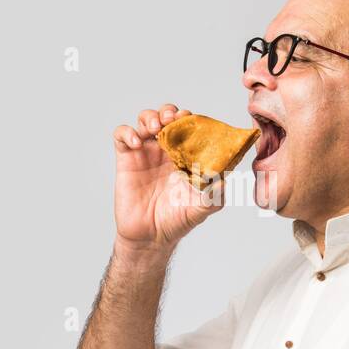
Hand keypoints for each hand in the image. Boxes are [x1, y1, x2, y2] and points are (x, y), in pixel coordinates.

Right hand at [112, 104, 226, 252]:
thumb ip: (214, 197)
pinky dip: (127, 133)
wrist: (150, 237)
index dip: (190, 119)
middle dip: (169, 111)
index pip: (189, 127)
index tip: (192, 120)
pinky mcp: (127, 159)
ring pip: (145, 120)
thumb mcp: (201, 209)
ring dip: (150, 117)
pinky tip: (136, 143)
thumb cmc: (177, 220)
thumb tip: (226, 182)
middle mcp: (166, 150)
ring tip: (155, 127)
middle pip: (166, 116)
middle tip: (172, 119)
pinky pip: (122, 136)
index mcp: (186, 155)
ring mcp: (145, 152)